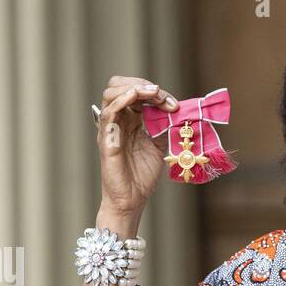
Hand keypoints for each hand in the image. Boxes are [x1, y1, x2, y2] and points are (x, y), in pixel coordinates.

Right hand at [96, 76, 178, 219]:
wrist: (132, 200)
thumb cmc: (142, 176)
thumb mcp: (159, 146)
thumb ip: (165, 128)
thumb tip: (179, 113)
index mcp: (129, 120)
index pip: (135, 92)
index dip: (154, 92)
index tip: (174, 104)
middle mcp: (117, 120)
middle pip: (119, 85)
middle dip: (143, 84)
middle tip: (162, 96)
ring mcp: (110, 128)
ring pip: (112, 93)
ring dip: (135, 88)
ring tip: (154, 93)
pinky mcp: (107, 139)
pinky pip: (109, 112)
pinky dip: (123, 99)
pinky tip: (136, 96)